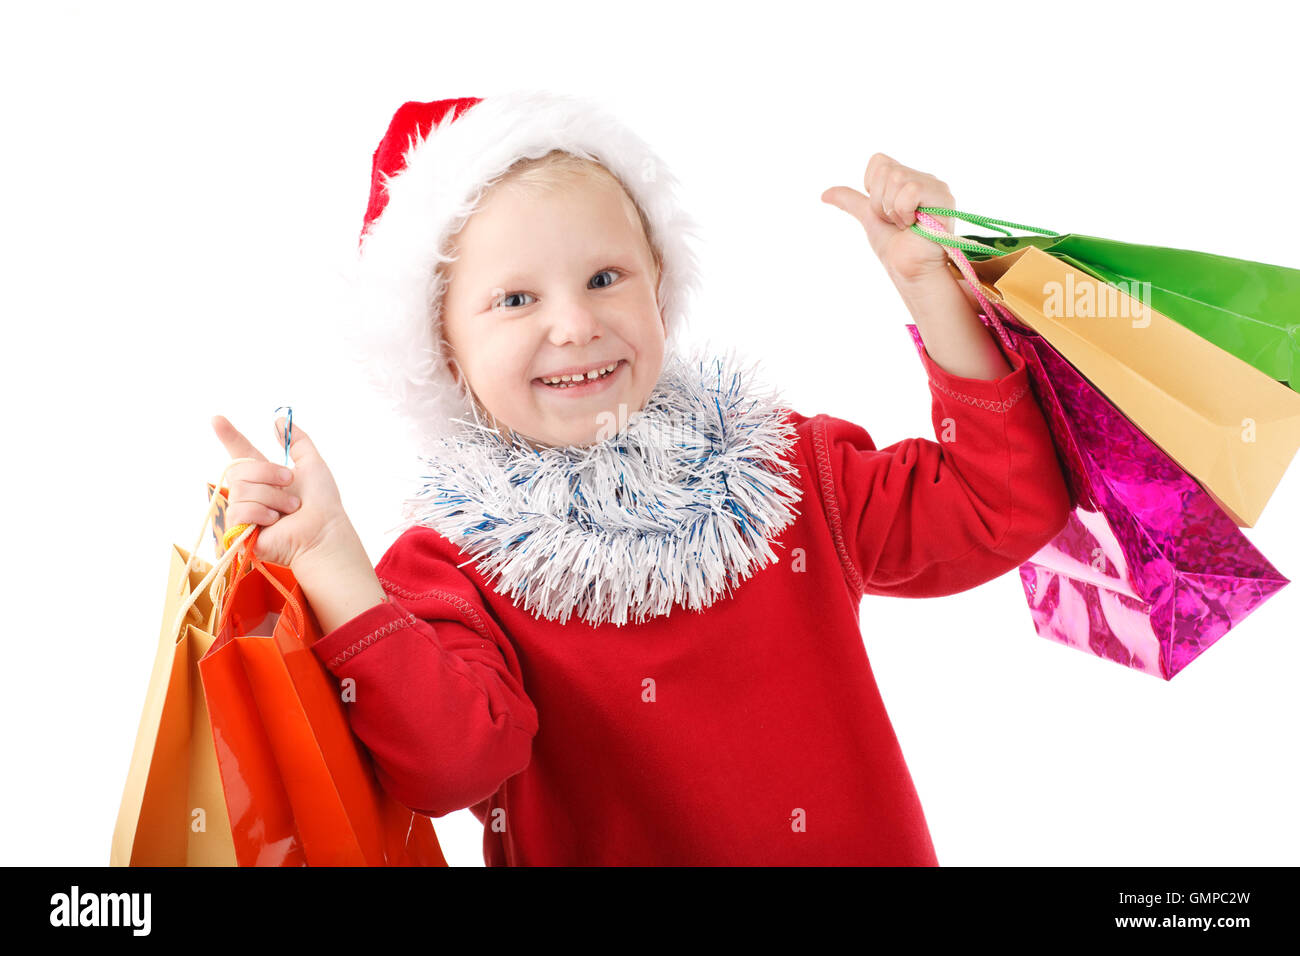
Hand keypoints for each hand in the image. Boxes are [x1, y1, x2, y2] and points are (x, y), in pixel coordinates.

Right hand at [210, 414, 350, 568]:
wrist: (324, 532)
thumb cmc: (323, 503)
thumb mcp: (312, 463)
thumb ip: (297, 440)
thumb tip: (278, 419)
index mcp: (265, 477)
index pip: (241, 452)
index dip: (229, 436)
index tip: (216, 418)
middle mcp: (252, 493)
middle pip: (240, 469)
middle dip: (268, 473)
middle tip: (290, 482)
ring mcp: (245, 512)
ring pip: (242, 489)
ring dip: (273, 496)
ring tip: (291, 510)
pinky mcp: (240, 531)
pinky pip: (240, 509)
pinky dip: (261, 512)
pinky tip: (275, 522)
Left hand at [822, 153, 956, 283]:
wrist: (908, 269)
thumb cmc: (895, 247)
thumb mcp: (869, 218)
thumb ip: (851, 201)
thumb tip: (823, 194)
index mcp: (908, 179)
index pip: (878, 161)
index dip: (872, 189)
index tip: (884, 211)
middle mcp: (923, 178)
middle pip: (885, 170)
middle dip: (880, 202)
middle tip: (895, 221)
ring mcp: (935, 186)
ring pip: (896, 179)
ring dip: (892, 210)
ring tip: (906, 224)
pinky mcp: (942, 197)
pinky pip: (909, 191)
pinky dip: (903, 212)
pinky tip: (915, 224)